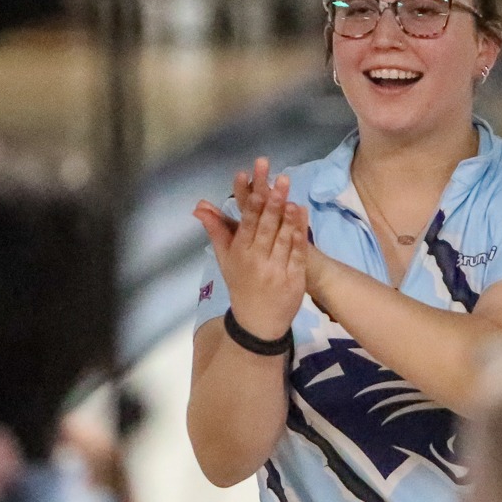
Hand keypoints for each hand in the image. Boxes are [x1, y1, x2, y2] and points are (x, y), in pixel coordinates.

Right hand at [193, 157, 308, 339]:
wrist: (258, 320)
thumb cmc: (240, 283)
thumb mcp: (225, 259)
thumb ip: (216, 230)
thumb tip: (199, 207)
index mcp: (239, 254)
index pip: (246, 224)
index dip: (252, 204)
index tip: (257, 186)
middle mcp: (256, 261)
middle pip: (267, 227)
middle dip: (274, 202)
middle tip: (281, 180)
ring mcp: (276, 270)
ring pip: (283, 237)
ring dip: (289, 215)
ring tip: (292, 195)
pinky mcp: (294, 278)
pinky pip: (298, 252)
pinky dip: (300, 233)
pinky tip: (302, 215)